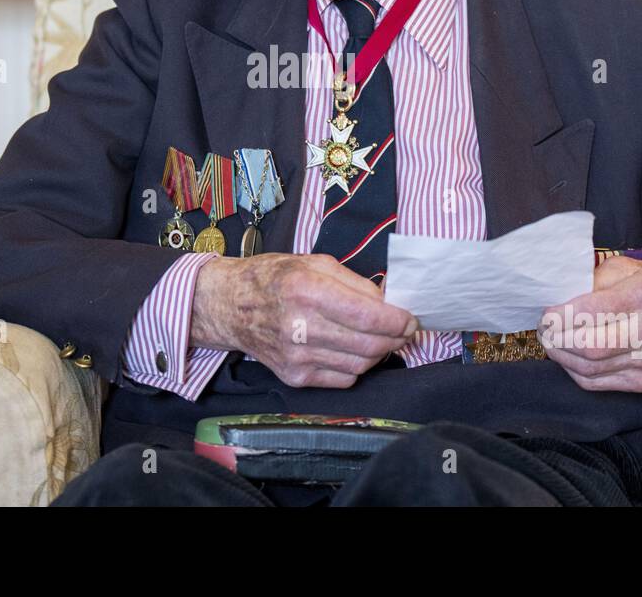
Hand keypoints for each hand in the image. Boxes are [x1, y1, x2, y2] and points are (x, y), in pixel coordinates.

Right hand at [190, 253, 418, 388]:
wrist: (231, 305)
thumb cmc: (274, 278)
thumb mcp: (315, 263)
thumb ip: (356, 283)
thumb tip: (390, 302)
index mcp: (307, 289)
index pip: (368, 315)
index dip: (399, 320)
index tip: (410, 318)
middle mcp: (300, 325)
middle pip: (369, 344)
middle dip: (396, 338)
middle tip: (404, 330)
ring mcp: (296, 356)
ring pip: (360, 365)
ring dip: (379, 353)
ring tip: (380, 338)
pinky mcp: (294, 376)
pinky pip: (343, 379)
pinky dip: (357, 366)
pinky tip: (354, 350)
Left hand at [539, 257, 641, 392]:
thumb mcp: (625, 269)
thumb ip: (591, 281)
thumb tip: (556, 300)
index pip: (590, 312)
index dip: (559, 316)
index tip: (545, 313)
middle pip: (588, 346)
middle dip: (555, 338)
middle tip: (543, 329)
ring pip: (589, 368)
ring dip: (560, 356)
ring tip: (551, 341)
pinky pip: (596, 383)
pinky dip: (574, 371)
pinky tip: (568, 357)